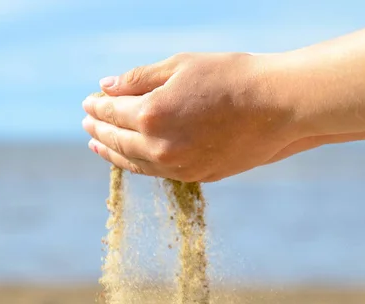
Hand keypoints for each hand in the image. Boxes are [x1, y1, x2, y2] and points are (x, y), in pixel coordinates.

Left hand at [82, 52, 299, 181]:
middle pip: (117, 140)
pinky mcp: (197, 176)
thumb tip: (106, 87)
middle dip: (99, 129)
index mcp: (152, 115)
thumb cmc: (231, 77)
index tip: (87, 102)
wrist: (277, 106)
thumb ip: (139, 79)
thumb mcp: (181, 66)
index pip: (112, 112)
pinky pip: (157, 172)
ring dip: (113, 152)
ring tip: (99, 144)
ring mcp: (179, 167)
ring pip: (134, 162)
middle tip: (88, 123)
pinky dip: (138, 164)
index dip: (96, 107)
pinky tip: (133, 158)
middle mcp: (160, 147)